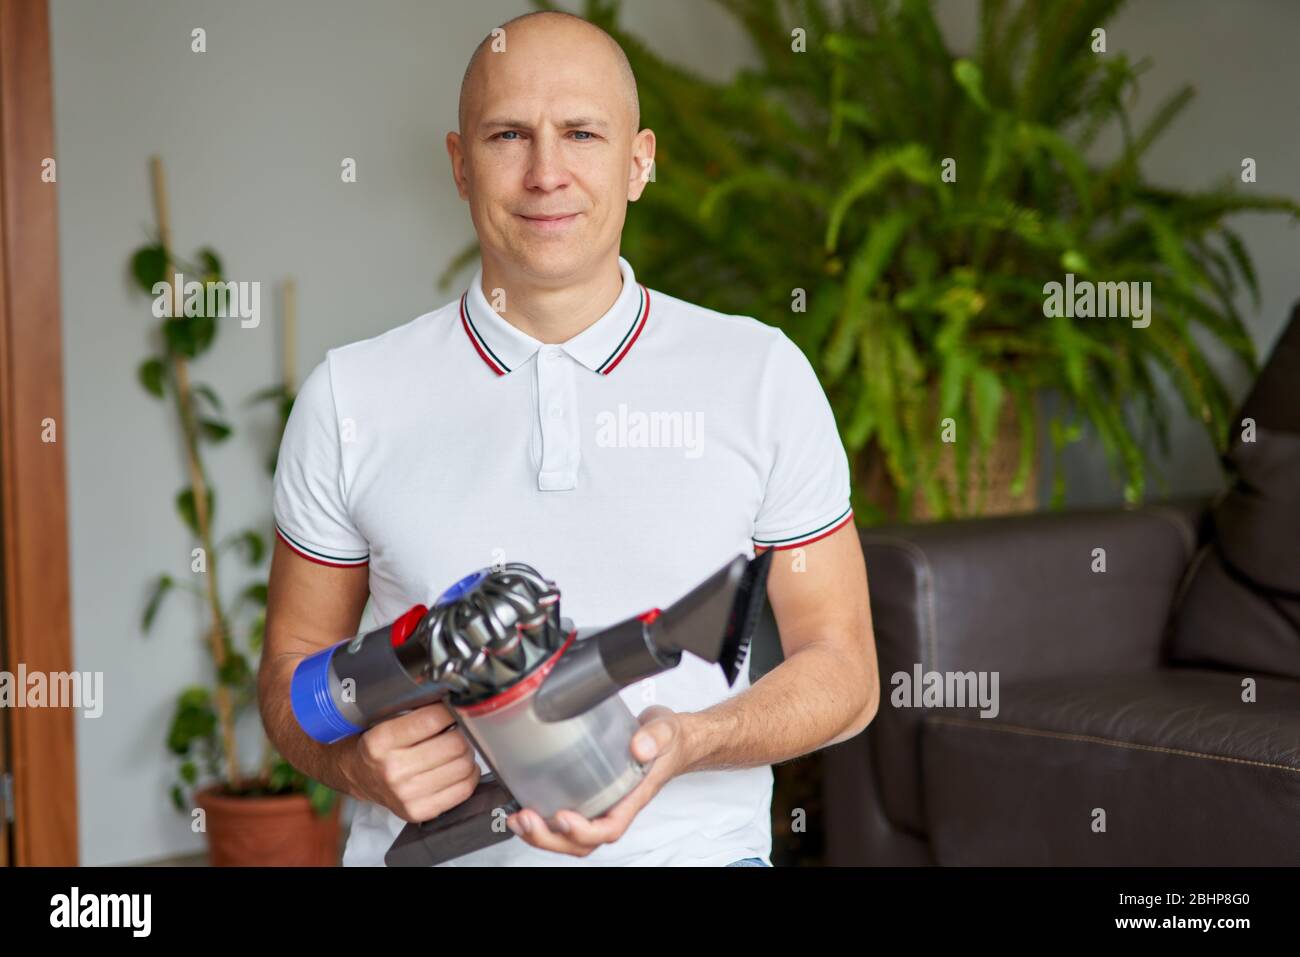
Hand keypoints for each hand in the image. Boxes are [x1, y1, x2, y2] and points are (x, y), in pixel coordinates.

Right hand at [344, 703, 479, 822]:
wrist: (357, 777)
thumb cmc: (378, 745)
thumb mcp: (385, 720)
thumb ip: (417, 711)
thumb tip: (455, 703)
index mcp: (381, 741)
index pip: (434, 719)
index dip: (449, 712)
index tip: (449, 711)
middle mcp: (392, 770)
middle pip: (454, 745)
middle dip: (461, 734)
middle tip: (455, 732)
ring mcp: (406, 795)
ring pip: (463, 767)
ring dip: (467, 755)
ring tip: (456, 750)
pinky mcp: (418, 811)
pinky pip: (464, 790)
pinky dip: (469, 776)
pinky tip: (458, 768)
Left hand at [506, 705, 688, 856]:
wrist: (670, 740)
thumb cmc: (669, 742)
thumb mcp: (666, 731)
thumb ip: (655, 737)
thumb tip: (640, 747)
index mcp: (633, 798)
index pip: (610, 828)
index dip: (584, 831)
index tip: (563, 817)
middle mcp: (614, 807)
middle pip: (582, 842)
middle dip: (550, 838)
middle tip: (525, 819)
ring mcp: (600, 804)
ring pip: (569, 837)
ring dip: (541, 834)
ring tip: (517, 819)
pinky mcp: (587, 794)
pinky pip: (564, 820)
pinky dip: (541, 821)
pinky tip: (521, 807)